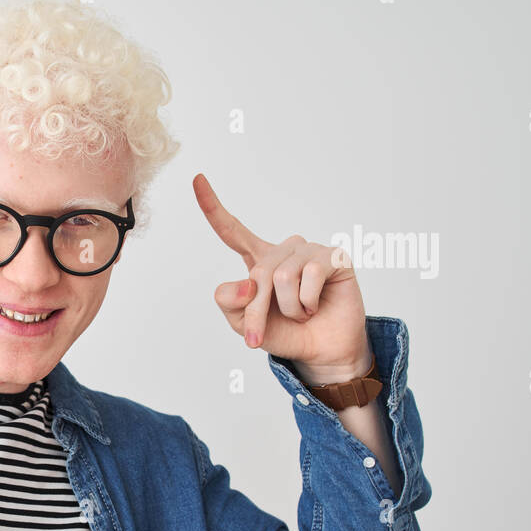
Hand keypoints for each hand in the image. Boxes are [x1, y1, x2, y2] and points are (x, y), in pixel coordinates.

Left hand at [194, 173, 372, 382]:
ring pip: (282, 278)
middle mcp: (282, 250)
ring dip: (290, 309)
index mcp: (257, 261)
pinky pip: (310, 277)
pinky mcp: (333, 256)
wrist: (319, 351)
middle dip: (258, 312)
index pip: (231, 231)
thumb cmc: (283, 332)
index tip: (197, 178)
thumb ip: (230, 302)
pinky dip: (308, 303)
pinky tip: (317, 305)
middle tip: (261, 334)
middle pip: (257, 276)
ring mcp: (308, 250)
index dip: (213, 207)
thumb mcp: (243, 324)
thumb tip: (249, 282)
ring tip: (302, 312)